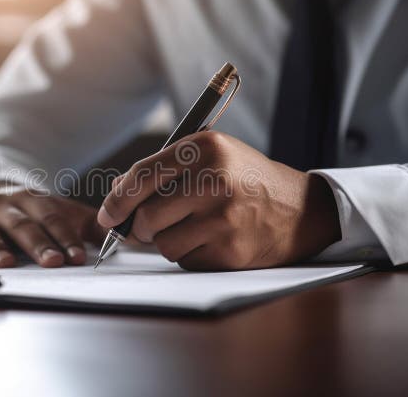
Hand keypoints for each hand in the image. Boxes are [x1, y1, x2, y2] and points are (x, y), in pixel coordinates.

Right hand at [0, 184, 105, 267]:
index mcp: (34, 200)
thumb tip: (128, 234)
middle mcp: (4, 205)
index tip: (78, 256)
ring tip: (4, 263)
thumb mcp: (59, 212)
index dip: (66, 237)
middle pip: (23, 225)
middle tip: (53, 262)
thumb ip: (88, 224)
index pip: (53, 219)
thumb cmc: (32, 211)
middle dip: (38, 243)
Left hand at [96, 131, 340, 269]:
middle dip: (139, 228)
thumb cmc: (246, 181)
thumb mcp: (212, 157)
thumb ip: (166, 171)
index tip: (107, 214)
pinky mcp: (230, 249)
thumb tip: (116, 198)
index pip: (142, 175)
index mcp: (205, 148)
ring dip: (169, 241)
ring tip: (193, 228)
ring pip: (164, 243)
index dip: (117, 199)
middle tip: (145, 228)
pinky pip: (187, 260)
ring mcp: (224, 217)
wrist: (300, 209)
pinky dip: (191, 254)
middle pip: (147, 216)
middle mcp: (214, 179)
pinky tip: (213, 240)